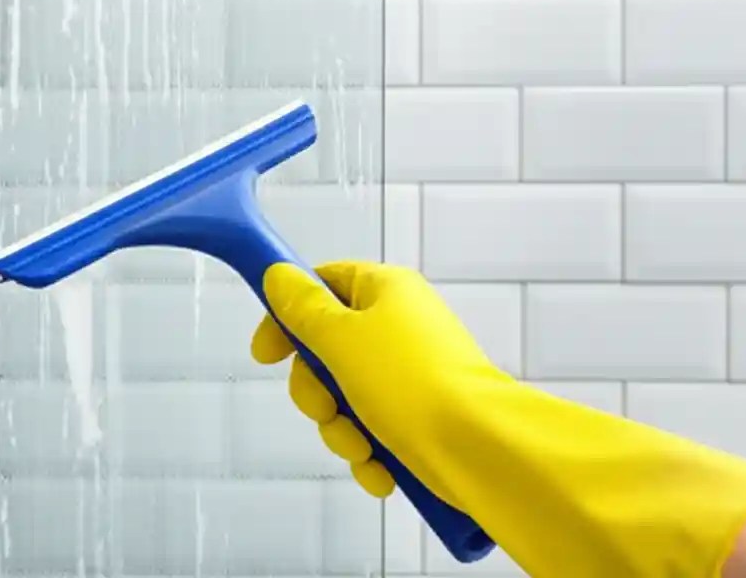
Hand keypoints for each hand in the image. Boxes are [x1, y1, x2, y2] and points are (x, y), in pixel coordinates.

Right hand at [250, 261, 505, 500]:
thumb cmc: (412, 385)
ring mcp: (412, 375)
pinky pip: (374, 431)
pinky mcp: (421, 417)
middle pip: (326, 351)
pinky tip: (382, 470)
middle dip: (316, 392)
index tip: (266, 354)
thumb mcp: (341, 338)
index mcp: (386, 291)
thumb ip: (302, 308)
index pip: (322, 285)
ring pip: (345, 399)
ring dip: (341, 429)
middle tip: (326, 409)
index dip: (287, 316)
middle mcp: (400, 327)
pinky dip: (370, 454)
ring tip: (363, 446)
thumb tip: (279, 274)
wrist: (479, 451)